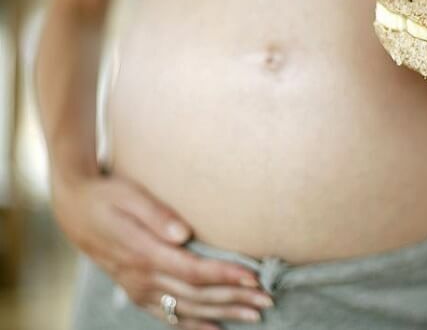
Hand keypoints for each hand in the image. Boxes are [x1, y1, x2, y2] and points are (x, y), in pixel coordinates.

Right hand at [51, 174, 272, 329]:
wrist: (74, 207)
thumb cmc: (108, 195)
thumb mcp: (130, 196)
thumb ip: (157, 215)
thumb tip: (184, 233)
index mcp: (145, 253)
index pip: (194, 271)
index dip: (225, 275)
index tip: (254, 277)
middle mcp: (143, 277)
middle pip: (196, 294)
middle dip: (234, 298)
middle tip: (267, 300)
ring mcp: (138, 288)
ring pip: (186, 308)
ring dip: (222, 313)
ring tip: (253, 315)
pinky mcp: (135, 290)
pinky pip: (166, 315)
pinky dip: (191, 325)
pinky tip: (213, 329)